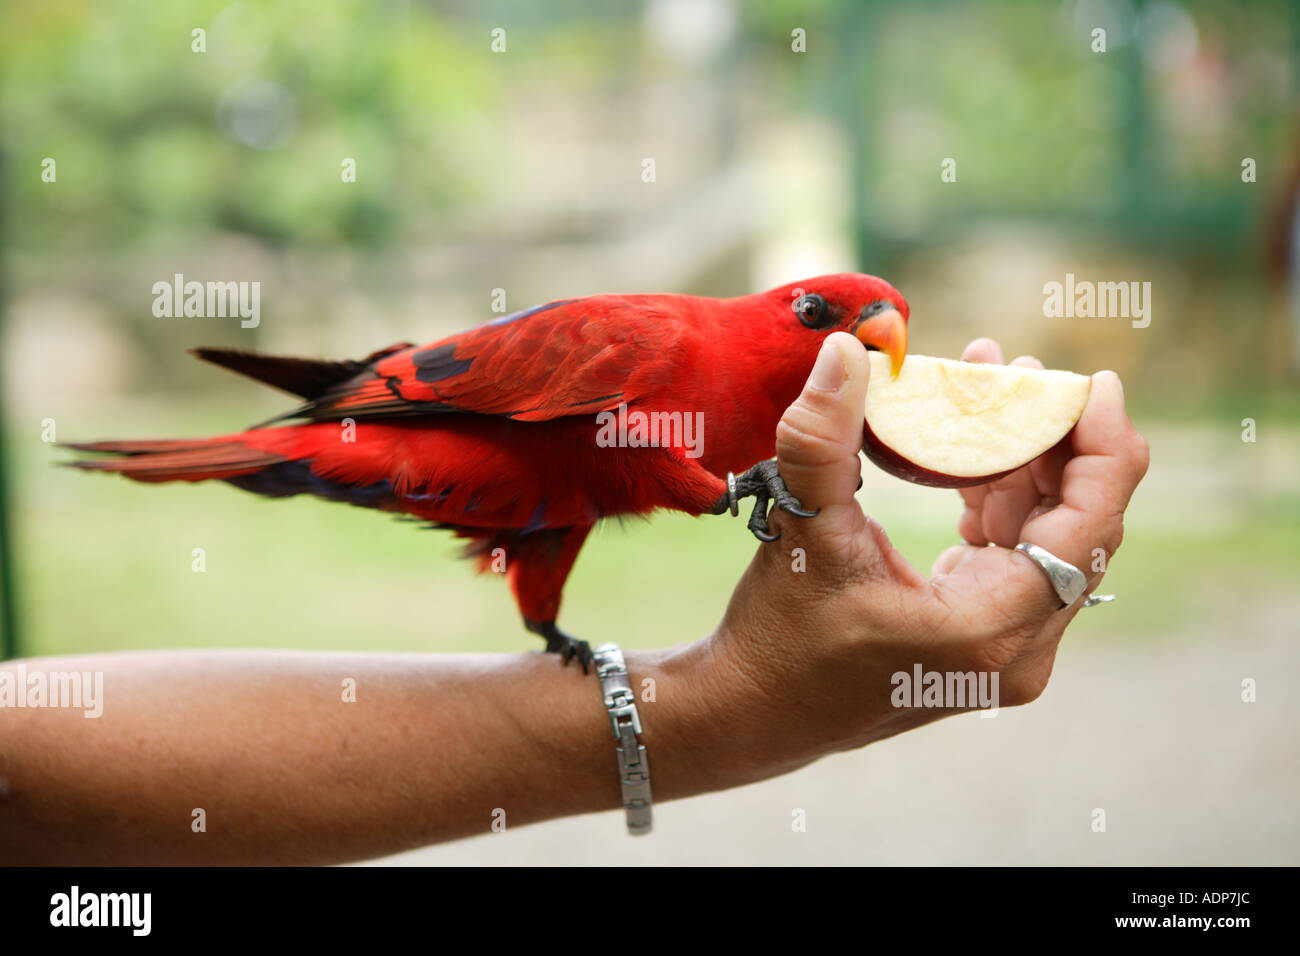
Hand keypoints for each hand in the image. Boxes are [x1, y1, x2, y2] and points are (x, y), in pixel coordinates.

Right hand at [693, 332, 1149, 783]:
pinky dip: (1003, 502)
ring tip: (986, 394)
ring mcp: (1005, 650)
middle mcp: (1017, 648)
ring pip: (1050, 539)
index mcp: (990, 628)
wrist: (753, 713)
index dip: (1103, 448)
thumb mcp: (803, 532)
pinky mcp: (983, 640)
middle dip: (1053, 441)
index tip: (1094, 382)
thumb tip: (847, 351)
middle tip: (1014, 371)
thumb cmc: (778, 638)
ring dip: (1025, 465)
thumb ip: (825, 438)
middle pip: (1078, 527)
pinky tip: (971, 458)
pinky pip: (1020, 557)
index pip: (1089, 526)